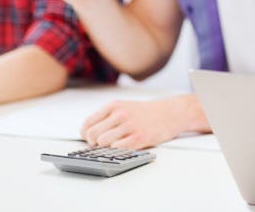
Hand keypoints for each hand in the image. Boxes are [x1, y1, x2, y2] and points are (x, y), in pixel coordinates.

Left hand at [81, 95, 210, 149]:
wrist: (169, 113)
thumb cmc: (144, 112)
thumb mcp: (123, 107)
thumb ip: (105, 117)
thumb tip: (87, 134)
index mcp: (114, 106)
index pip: (88, 124)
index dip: (86, 135)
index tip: (90, 138)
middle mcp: (120, 114)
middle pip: (93, 135)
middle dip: (95, 142)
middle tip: (102, 143)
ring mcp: (130, 126)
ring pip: (103, 143)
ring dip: (107, 146)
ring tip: (116, 142)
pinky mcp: (139, 138)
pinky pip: (118, 148)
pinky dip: (119, 149)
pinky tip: (126, 143)